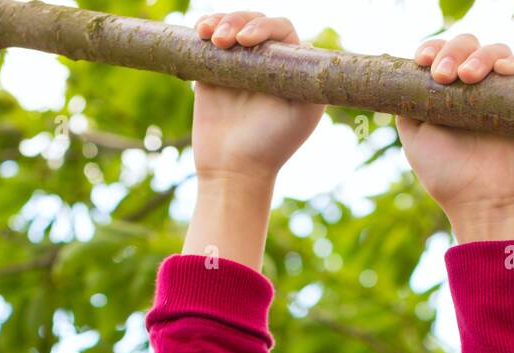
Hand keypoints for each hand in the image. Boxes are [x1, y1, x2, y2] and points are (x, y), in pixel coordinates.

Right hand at [192, 11, 324, 184]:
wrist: (233, 169)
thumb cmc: (272, 145)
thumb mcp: (305, 113)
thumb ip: (312, 78)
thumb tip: (307, 46)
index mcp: (289, 69)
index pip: (280, 31)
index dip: (264, 26)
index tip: (247, 41)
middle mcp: (264, 63)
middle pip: (254, 21)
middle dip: (238, 21)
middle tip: (225, 42)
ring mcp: (237, 65)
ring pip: (231, 24)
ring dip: (221, 22)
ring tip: (210, 38)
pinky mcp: (212, 70)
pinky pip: (209, 38)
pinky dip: (205, 26)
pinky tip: (201, 32)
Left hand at [396, 35, 513, 233]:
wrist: (482, 203)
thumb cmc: (447, 177)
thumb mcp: (414, 139)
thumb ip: (408, 104)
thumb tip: (406, 73)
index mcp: (448, 92)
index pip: (442, 54)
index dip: (433, 48)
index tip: (423, 61)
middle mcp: (476, 87)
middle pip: (468, 45)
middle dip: (453, 52)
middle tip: (444, 76)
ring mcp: (504, 92)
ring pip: (497, 51)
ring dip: (480, 56)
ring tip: (468, 77)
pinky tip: (502, 71)